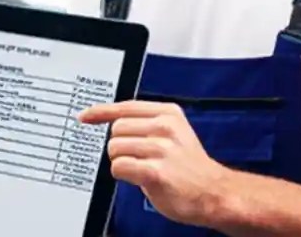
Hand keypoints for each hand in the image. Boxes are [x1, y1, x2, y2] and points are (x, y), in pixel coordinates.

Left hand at [79, 100, 232, 226]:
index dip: (101, 112)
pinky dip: (123, 175)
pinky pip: (119, 167)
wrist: (215, 194)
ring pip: (114, 149)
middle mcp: (165, 127)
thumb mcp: (174, 133)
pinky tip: (140, 178)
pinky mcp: (156, 171)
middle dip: (119, 146)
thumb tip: (114, 123)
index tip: (85, 116)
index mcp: (169, 113)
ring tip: (142, 169)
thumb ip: (147, 124)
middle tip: (137, 158)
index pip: (125, 107)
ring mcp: (161, 148)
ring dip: (122, 162)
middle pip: (116, 130)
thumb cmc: (191, 168)